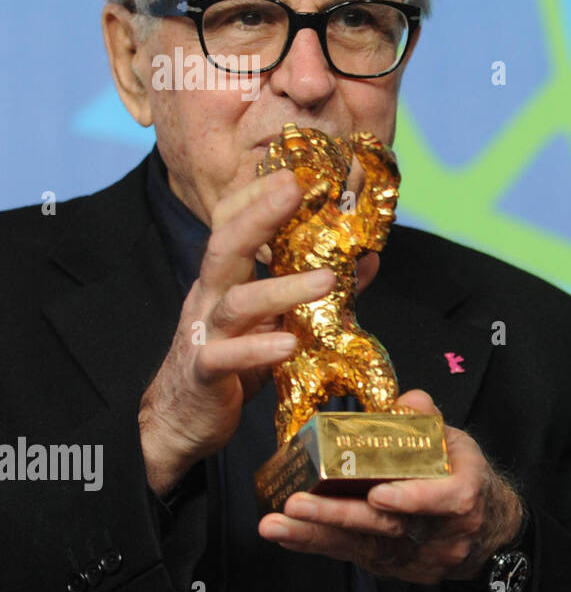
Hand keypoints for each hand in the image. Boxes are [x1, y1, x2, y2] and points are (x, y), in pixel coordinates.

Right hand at [138, 168, 379, 495]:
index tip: (294, 173)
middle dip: (260, 215)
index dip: (257, 196)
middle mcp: (211, 297)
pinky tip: (290, 343)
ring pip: (238, 301)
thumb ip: (320, 290)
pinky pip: (226, 356)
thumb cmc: (235, 361)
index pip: (232, 224)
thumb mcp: (279, 318)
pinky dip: (258, 349)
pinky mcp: (205, 372)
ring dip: (283, 287)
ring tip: (328, 280)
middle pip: (226, 246)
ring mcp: (205, 333)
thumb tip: (368, 258)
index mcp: (226, 279)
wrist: (181, 418)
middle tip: (295, 191)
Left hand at [258, 389, 524, 584]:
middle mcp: (440, 533)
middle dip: (338, 516)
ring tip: (275, 524)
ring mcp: (415, 556)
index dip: (413, 499)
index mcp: (463, 496)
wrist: (486, 533)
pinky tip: (286, 535)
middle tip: (297, 504)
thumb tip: (407, 400)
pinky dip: (317, 545)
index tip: (379, 495)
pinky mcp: (394, 568)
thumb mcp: (460, 445)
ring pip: (363, 546)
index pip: (444, 501)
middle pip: (388, 527)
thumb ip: (430, 422)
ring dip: (315, 534)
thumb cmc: (465, 479)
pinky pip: (353, 556)